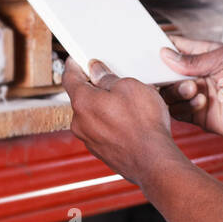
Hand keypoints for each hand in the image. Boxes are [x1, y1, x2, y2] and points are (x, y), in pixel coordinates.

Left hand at [64, 58, 183, 187]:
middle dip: (94, 88)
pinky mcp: (101, 152)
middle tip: (113, 80)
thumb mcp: (130, 87)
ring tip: (128, 105)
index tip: (77, 60)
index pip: (70, 78)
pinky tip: (130, 123)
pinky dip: (111, 123)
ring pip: (92, 116)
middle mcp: (80, 122)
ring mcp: (89, 140)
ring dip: (104, 107)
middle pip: (82, 98)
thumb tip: (97, 71)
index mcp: (83, 102)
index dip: (74, 65)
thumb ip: (108, 77)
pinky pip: (101, 130)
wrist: (153, 161)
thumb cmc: (143, 124)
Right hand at [158, 35, 222, 139]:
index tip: (150, 50)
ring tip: (192, 89)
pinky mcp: (201, 116)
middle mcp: (200, 76)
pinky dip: (184, 107)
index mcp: (206, 56)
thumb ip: (195, 60)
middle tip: (167, 75)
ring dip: (176, 91)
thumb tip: (166, 55)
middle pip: (168, 74)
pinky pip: (180, 112)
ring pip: (171, 94)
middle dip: (164, 74)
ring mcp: (199, 95)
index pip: (178, 49)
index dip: (163, 48)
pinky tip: (200, 102)